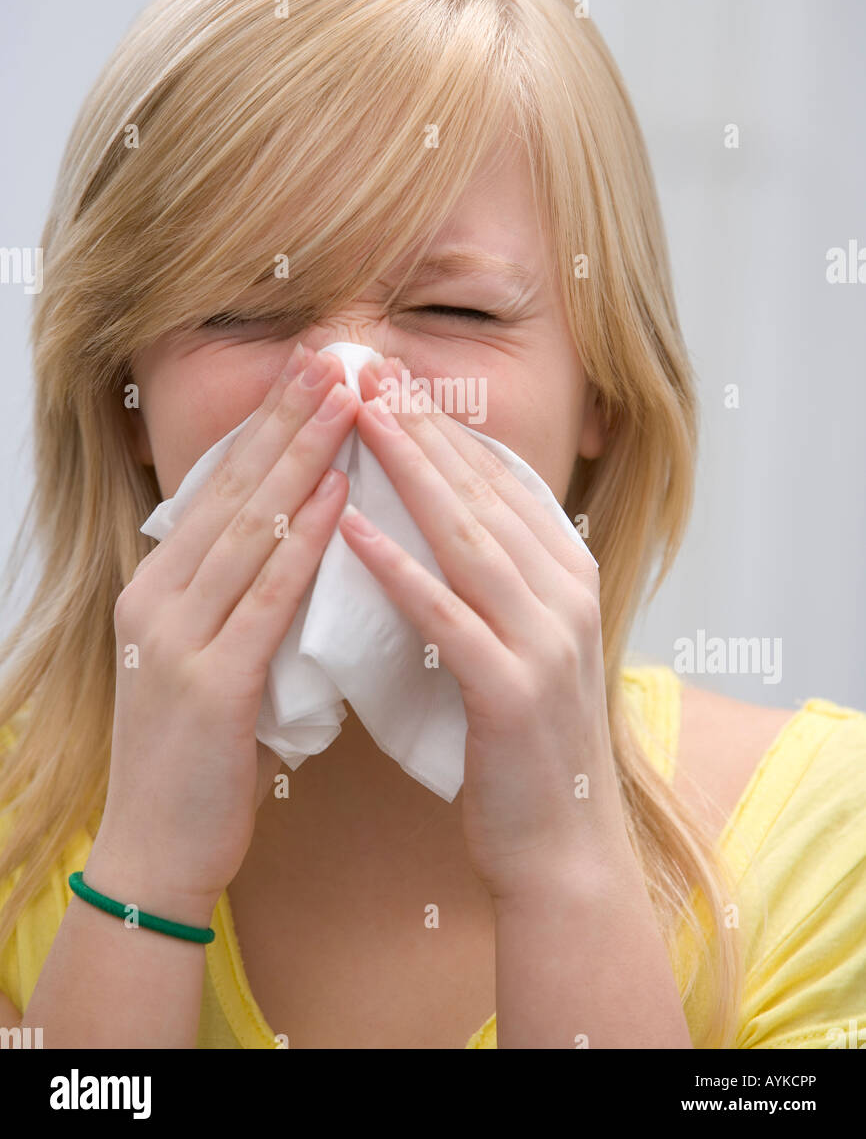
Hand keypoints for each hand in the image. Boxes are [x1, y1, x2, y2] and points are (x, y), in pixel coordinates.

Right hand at [95, 345, 357, 917]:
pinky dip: (303, 540)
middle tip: (334, 353)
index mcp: (158, 587)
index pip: (220, 487)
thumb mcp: (207, 657)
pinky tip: (336, 493)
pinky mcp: (206, 685)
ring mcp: (173, 638)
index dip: (269, 424)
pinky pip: (264, 597)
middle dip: (288, 415)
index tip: (312, 369)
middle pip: (233, 489)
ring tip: (347, 396)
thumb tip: (296, 535)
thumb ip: (237, 597)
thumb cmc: (199, 757)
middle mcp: (157, 598)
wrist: (156, 852)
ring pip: (248, 527)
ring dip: (302, 455)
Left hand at [338, 356, 633, 908]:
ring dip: (410, 470)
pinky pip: (447, 616)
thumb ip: (492, 575)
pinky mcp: (513, 692)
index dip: (442, 422)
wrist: (561, 846)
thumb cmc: (522, 741)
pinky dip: (399, 568)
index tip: (390, 373)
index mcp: (566, 573)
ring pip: (468, 536)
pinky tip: (353, 527)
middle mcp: (565, 593)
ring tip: (358, 415)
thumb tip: (438, 508)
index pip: (497, 478)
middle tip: (366, 364)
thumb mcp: (518, 638)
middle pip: (482, 490)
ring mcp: (546, 641)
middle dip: (422, 422)